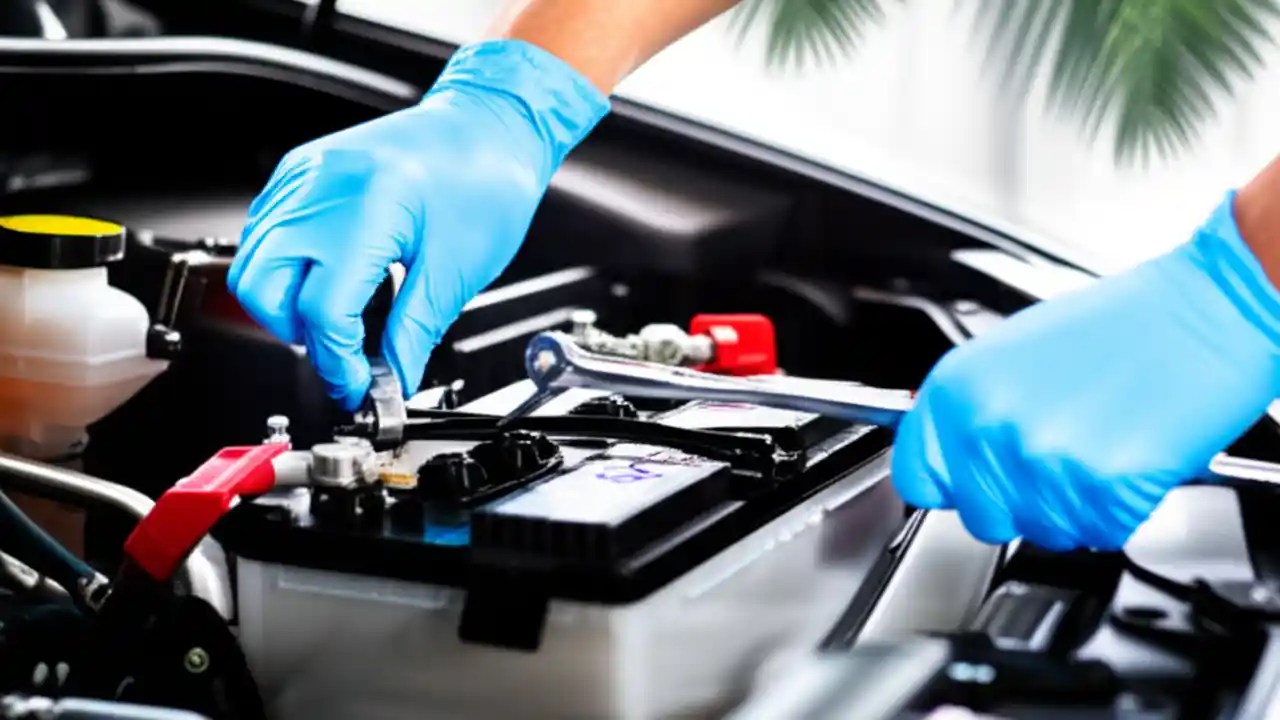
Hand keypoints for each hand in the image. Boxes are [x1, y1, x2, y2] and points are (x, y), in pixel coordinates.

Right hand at [228, 40, 608, 409]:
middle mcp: (321, 186)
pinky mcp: (299, 172)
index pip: (321, 309)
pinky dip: (287, 269)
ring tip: (340, 318)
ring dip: (287, 304)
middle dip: (298, 334)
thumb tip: (392, 377)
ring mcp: (303, 175)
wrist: (489, 124)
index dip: (338, 361)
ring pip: (254, 262)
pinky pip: (266, 232)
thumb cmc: (485, 180)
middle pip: (261, 288)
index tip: (359, 383)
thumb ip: (414, 331)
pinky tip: (330, 279)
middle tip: (343, 354)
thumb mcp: (457, 269)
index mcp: (365, 208)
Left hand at [892, 192, 1279, 550]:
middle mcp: (989, 427)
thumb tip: (945, 452)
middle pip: (982, 517)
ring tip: (1100, 448)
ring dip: (1073, 507)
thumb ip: (969, 410)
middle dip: (1019, 501)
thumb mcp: (1011, 353)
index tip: (969, 484)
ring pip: (1042, 531)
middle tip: (1059, 456)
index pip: (917, 477)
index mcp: (957, 388)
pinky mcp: (1102, 489)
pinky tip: (1129, 461)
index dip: (950, 486)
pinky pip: (1098, 533)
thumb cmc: (1121, 325)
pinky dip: (1119, 511)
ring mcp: (1043, 462)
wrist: (1206, 311)